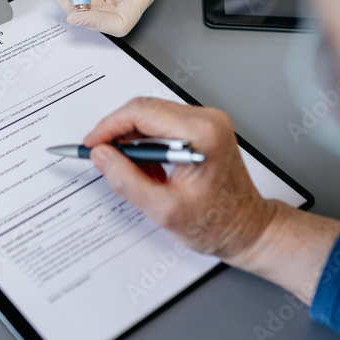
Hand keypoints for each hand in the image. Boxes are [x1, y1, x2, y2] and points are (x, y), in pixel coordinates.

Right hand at [83, 98, 275, 261]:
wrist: (246, 229)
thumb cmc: (217, 223)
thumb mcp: (164, 210)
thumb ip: (127, 181)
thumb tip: (102, 156)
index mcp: (201, 133)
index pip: (142, 113)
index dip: (110, 126)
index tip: (92, 143)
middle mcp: (207, 119)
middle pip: (145, 110)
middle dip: (118, 133)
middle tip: (102, 157)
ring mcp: (207, 121)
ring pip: (152, 116)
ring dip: (133, 140)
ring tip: (133, 173)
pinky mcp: (204, 128)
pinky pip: (163, 124)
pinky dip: (148, 144)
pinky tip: (150, 170)